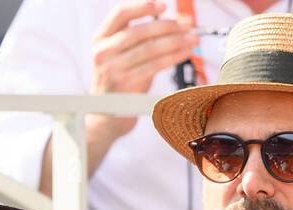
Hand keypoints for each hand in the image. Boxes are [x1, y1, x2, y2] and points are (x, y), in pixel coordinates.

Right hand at [89, 1, 195, 141]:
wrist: (107, 116)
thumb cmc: (120, 82)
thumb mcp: (120, 56)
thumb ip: (141, 39)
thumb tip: (177, 23)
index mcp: (100, 38)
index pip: (121, 13)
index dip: (143, 6)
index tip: (164, 6)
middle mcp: (103, 51)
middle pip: (140, 31)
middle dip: (167, 26)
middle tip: (187, 25)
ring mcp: (111, 69)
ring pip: (149, 48)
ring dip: (175, 41)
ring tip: (192, 39)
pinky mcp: (124, 84)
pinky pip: (154, 66)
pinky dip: (173, 57)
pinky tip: (184, 52)